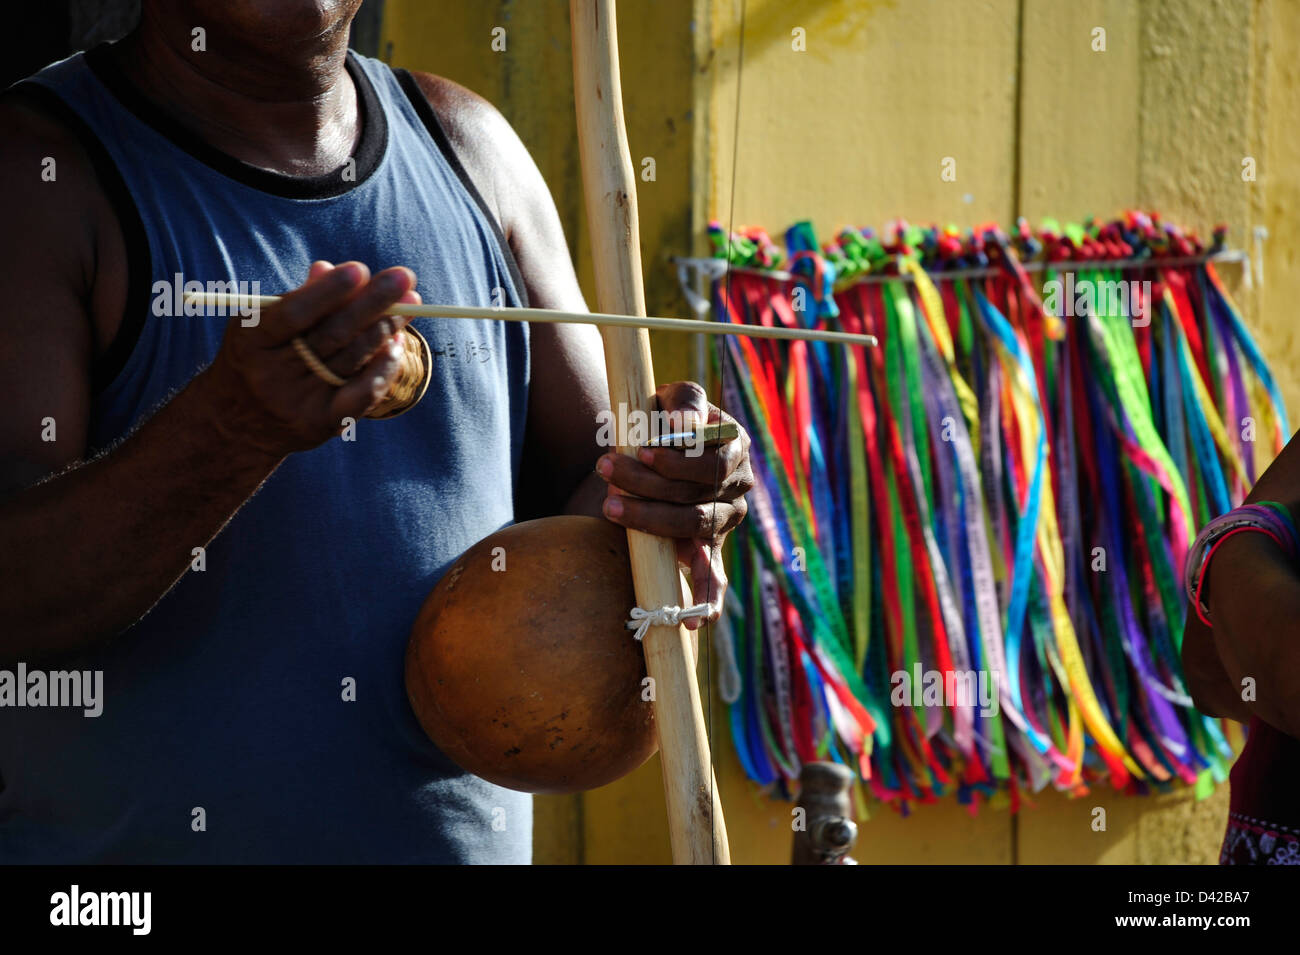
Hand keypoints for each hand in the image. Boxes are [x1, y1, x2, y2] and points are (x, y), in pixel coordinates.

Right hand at [204, 261, 420, 455]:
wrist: (237, 425)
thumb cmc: (257, 359)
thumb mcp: (261, 326)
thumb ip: (297, 299)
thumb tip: (329, 269)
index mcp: (252, 340)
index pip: (294, 313)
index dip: (328, 292)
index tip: (360, 268)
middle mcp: (273, 373)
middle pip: (332, 335)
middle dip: (372, 303)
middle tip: (404, 277)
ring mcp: (298, 402)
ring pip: (351, 359)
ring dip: (385, 328)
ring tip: (410, 304)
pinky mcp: (321, 423)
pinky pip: (361, 395)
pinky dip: (383, 369)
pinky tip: (397, 346)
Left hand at [595, 381, 753, 628]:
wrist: (652, 444)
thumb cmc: (662, 417)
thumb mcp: (672, 397)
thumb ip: (684, 402)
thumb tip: (682, 425)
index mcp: (734, 447)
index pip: (711, 463)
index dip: (676, 462)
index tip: (638, 453)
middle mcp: (738, 485)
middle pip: (695, 496)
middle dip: (647, 486)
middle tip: (604, 470)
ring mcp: (725, 521)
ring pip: (693, 527)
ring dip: (650, 520)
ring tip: (609, 504)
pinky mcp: (710, 550)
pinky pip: (715, 579)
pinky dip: (708, 601)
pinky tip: (696, 623)